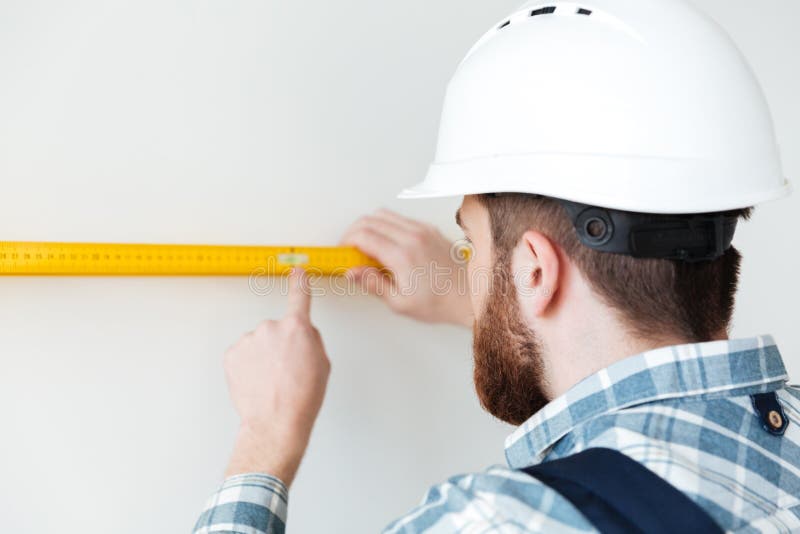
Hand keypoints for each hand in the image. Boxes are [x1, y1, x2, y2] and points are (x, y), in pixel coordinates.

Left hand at [223, 267, 329, 485]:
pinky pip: (243, 355)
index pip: (300, 296)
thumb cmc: (302, 398)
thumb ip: (311, 340)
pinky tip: (258, 383)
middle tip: (287, 371)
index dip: (299, 283)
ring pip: (258, 344)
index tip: (297, 271)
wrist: (276, 422)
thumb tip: (300, 335)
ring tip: (271, 382)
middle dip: (281, 346)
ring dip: (263, 358)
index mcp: (297, 328)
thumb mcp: (323, 364)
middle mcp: (270, 328)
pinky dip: (248, 367)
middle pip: (277, 330)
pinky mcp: (232, 354)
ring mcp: (248, 340)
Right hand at [340, 208, 472, 326]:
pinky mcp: (428, 229)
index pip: (363, 235)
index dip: (346, 242)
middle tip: (350, 248)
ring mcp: (422, 230)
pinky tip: (386, 243)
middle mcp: (412, 237)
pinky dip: (386, 225)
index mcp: (402, 256)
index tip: (343, 252)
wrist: (469, 296)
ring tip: (366, 245)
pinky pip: (400, 218)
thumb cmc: (440, 302)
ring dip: (369, 225)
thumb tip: (352, 272)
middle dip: (353, 232)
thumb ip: (373, 283)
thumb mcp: (399, 303)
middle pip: (370, 220)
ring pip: (384, 214)